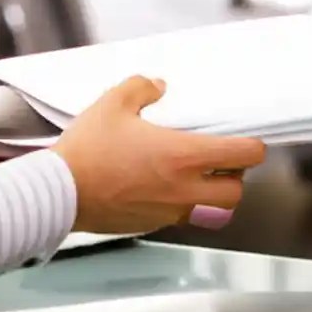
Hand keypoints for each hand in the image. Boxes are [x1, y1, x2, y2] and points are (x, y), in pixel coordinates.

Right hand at [53, 76, 266, 234]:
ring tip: (194, 174)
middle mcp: (184, 189)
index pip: (245, 155)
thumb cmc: (87, 150)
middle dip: (236, 176)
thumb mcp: (114, 103)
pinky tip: (162, 186)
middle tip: (221, 160)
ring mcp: (169, 212)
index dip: (254, 146)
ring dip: (212, 194)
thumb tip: (158, 86)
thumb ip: (142, 87)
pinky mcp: (151, 225)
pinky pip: (182, 217)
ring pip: (211, 210)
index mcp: (184, 156)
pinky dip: (184, 204)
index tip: (248, 139)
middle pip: (236, 192)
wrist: (58, 192)